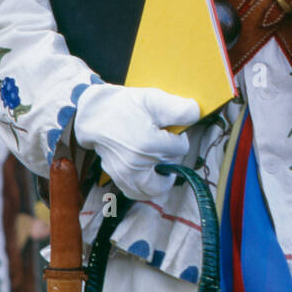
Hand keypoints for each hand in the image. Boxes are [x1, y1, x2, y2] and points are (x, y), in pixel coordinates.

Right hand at [73, 83, 200, 201]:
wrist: (94, 115)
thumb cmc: (125, 105)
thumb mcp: (153, 99)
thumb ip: (178, 108)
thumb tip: (196, 114)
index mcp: (149, 145)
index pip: (181, 148)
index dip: (179, 138)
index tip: (168, 130)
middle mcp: (138, 164)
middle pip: (171, 170)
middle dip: (171, 158)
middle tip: (165, 146)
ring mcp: (126, 174)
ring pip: (155, 189)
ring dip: (161, 179)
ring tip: (159, 163)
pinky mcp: (118, 178)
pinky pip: (137, 193)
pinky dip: (145, 187)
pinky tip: (147, 173)